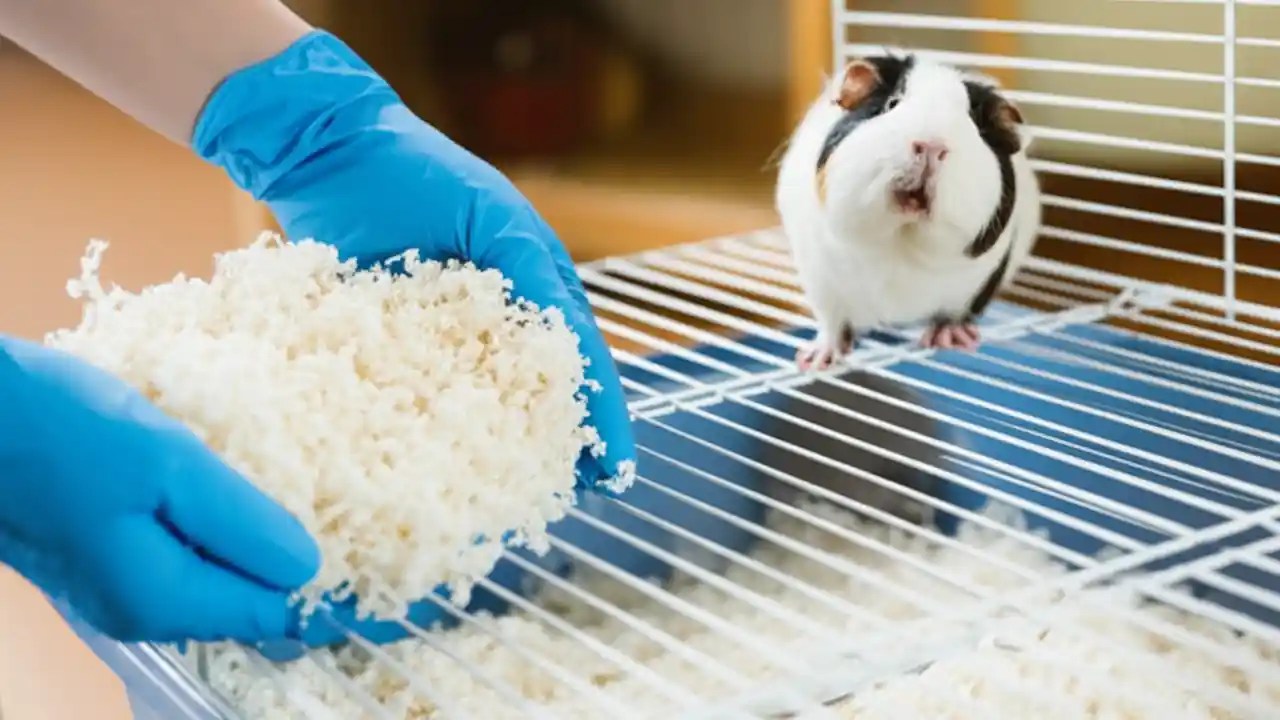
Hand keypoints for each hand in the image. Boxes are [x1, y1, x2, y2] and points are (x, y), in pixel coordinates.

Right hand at [0, 336, 320, 644]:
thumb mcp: (167, 465)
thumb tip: (308, 571)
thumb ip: (241, 523)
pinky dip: (219, 521)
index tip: (372, 538)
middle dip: (292, 555)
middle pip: (249, 599)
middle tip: (340, 494)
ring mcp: (122, 587)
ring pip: (220, 573)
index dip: (326, 583)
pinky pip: (189, 551)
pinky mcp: (108, 554)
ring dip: (257, 534)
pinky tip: (231, 478)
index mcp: (164, 601)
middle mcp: (145, 612)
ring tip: (298, 479)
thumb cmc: (59, 430)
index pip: (276, 616)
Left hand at [194, 30, 636, 649]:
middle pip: (536, 398)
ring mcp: (441, 341)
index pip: (579, 362)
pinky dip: (431, 439)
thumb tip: (564, 341)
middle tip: (575, 502)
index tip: (616, 469)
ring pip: (480, 411)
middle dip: (557, 450)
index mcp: (535, 288)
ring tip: (510, 506)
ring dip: (496, 457)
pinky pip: (416, 404)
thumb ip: (532, 278)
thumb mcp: (493, 221)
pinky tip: (434, 475)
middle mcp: (493, 323)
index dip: (601, 417)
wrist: (327, 156)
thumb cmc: (418, 175)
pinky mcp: (388, 350)